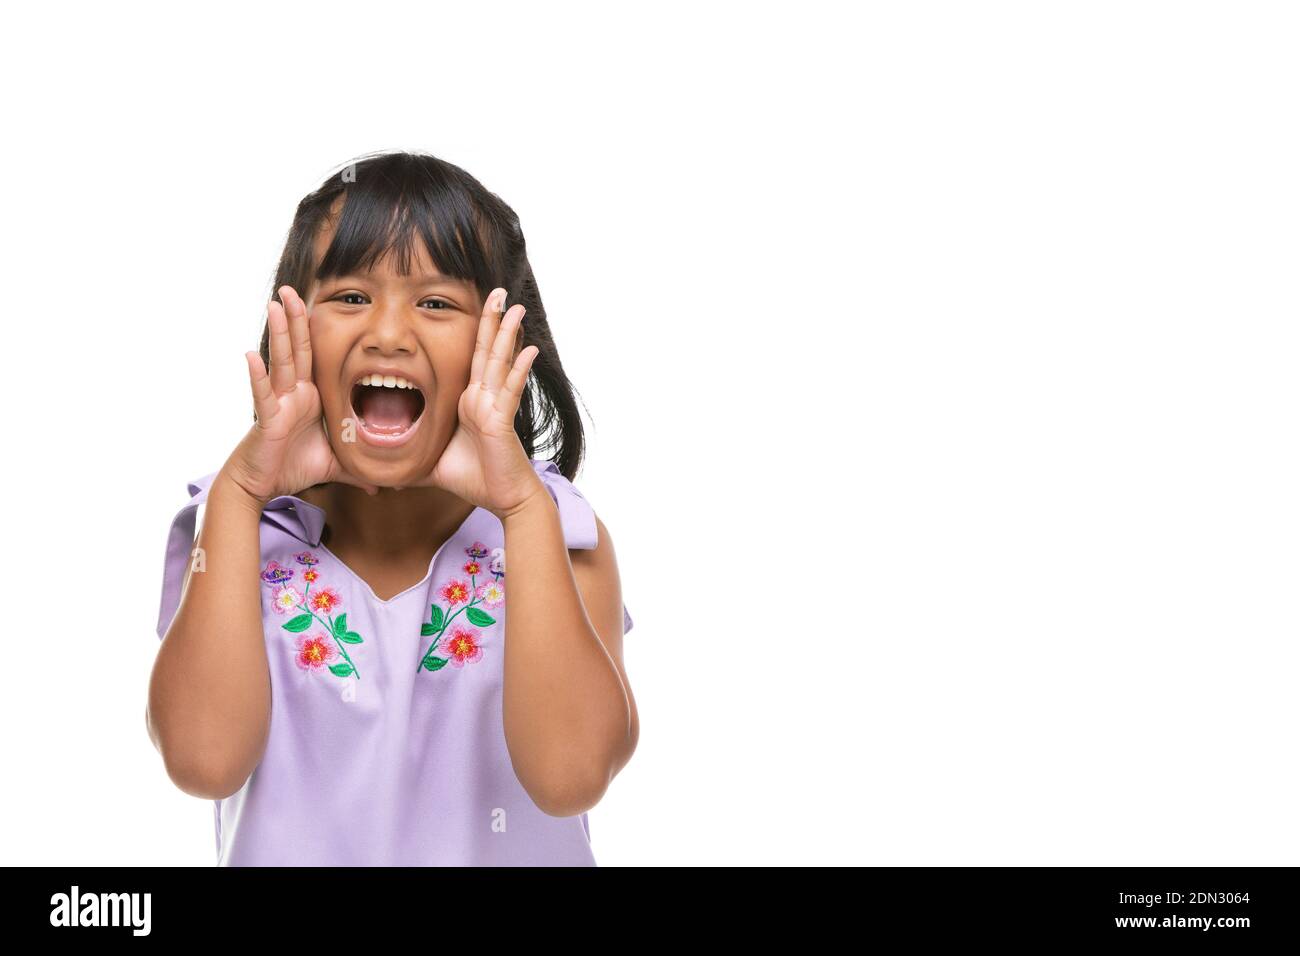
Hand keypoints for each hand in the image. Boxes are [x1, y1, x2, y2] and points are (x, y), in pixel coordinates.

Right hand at [223, 285, 379, 503]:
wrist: (262, 485)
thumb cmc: (294, 467)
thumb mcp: (336, 462)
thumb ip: (359, 464)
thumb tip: (384, 481)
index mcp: (311, 396)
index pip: (315, 356)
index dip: (315, 331)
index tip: (319, 303)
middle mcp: (293, 393)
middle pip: (297, 349)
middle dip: (294, 318)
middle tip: (292, 289)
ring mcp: (279, 403)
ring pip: (280, 362)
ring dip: (278, 334)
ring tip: (274, 305)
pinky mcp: (267, 419)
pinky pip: (263, 395)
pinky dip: (257, 376)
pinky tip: (251, 355)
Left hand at [406, 288, 547, 518]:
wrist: (503, 499)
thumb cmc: (472, 478)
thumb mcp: (431, 460)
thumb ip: (410, 455)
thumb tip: (382, 463)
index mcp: (468, 401)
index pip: (469, 359)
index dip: (474, 333)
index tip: (476, 307)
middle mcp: (483, 398)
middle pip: (486, 351)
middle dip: (491, 320)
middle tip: (499, 291)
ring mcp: (494, 406)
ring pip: (500, 362)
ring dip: (508, 334)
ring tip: (515, 307)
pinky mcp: (502, 420)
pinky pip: (510, 390)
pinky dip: (520, 369)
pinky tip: (529, 349)